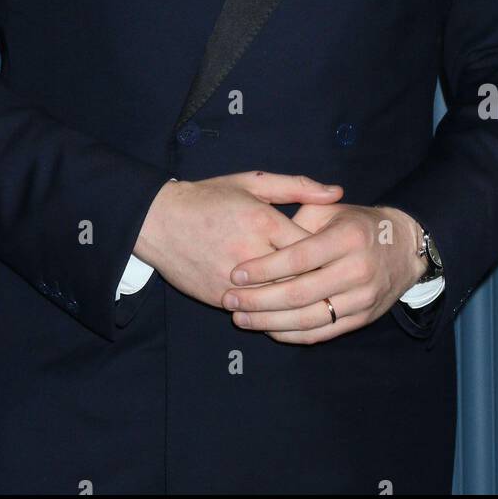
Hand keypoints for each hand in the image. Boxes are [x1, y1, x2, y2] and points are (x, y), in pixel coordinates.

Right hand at [133, 171, 342, 308]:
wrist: (159, 220)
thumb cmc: (209, 197)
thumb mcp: (253, 183)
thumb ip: (297, 187)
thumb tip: (336, 193)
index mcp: (263, 220)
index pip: (308, 247)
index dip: (327, 256)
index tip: (337, 259)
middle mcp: (251, 251)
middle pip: (298, 277)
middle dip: (317, 283)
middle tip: (334, 285)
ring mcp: (234, 278)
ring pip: (278, 299)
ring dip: (297, 303)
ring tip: (315, 302)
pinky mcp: (219, 296)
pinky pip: (254, 312)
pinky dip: (271, 315)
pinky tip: (287, 314)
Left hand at [219, 203, 428, 342]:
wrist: (404, 247)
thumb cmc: (357, 224)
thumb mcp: (330, 209)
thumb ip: (297, 218)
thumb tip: (261, 236)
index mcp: (347, 238)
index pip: (297, 258)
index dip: (263, 268)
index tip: (236, 273)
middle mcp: (358, 270)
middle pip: (299, 293)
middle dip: (258, 299)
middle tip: (230, 299)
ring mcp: (363, 298)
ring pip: (308, 318)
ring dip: (269, 321)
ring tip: (241, 317)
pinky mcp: (363, 318)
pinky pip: (322, 332)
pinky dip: (292, 334)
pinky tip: (268, 329)